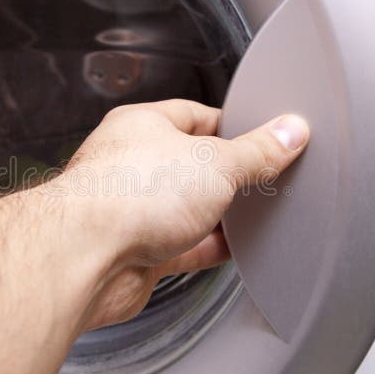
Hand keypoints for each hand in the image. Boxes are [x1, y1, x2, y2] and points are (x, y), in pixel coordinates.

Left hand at [54, 99, 309, 330]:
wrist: (85, 258)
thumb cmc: (126, 194)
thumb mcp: (215, 163)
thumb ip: (257, 152)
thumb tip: (289, 131)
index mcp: (143, 126)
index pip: (196, 115)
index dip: (232, 125)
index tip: (262, 136)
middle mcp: (132, 165)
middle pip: (190, 165)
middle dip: (225, 176)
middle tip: (261, 179)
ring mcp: (132, 211)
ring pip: (185, 209)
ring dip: (216, 216)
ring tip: (251, 215)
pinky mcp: (136, 253)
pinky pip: (181, 248)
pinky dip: (207, 249)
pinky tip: (231, 250)